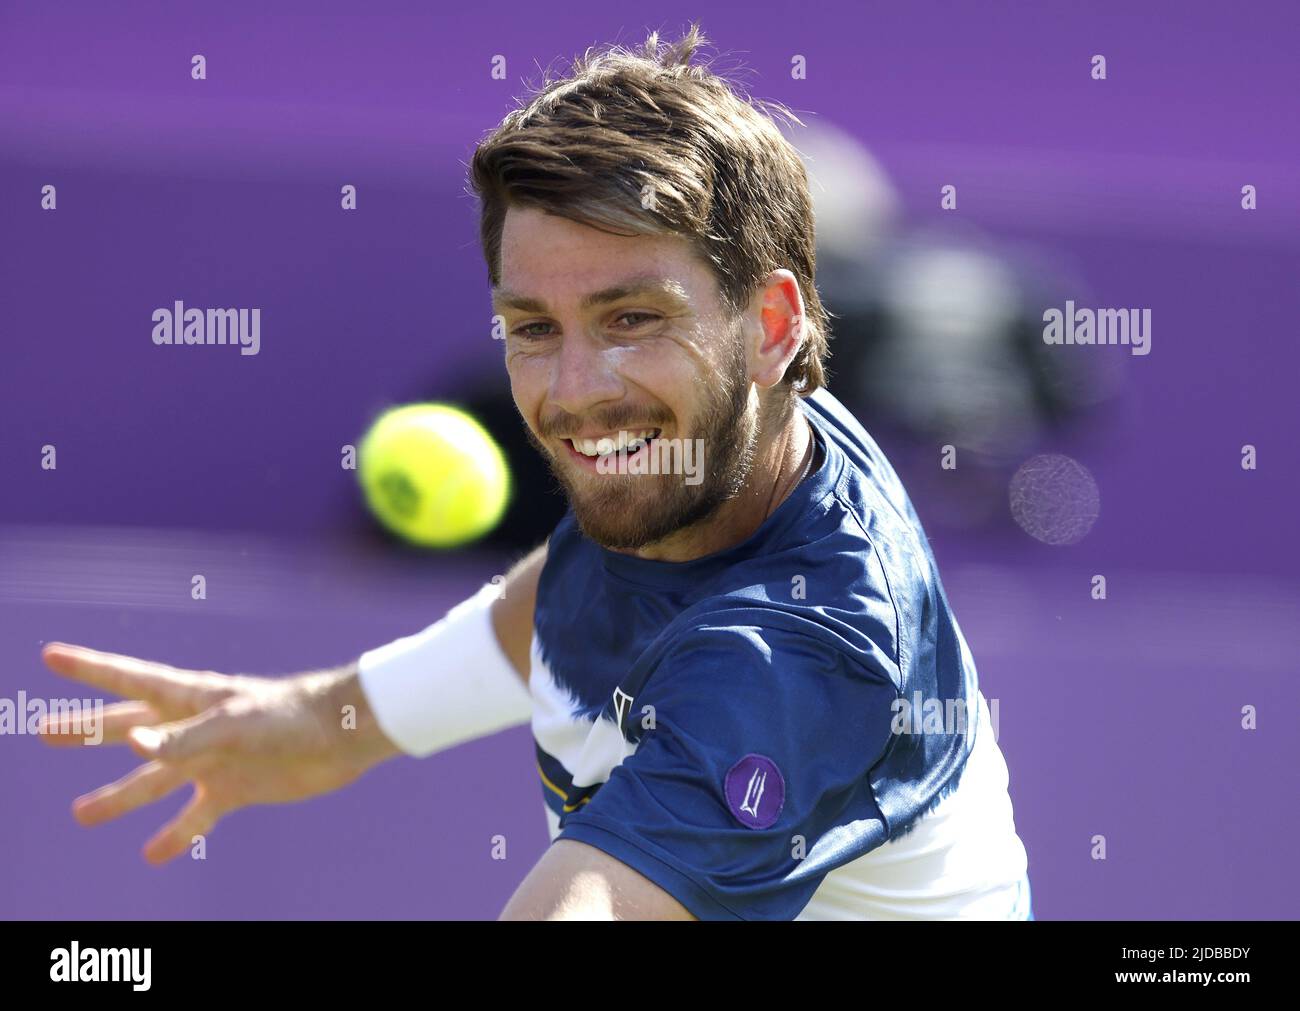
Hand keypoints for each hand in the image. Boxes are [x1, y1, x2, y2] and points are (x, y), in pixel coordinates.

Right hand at [37, 643, 397, 863]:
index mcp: (192, 697)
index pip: (128, 680)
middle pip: (129, 728)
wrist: (344, 734)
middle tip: (44, 731)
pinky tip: (152, 853)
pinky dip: (175, 834)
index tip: (51, 655)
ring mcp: (213, 759)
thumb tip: (134, 744)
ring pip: (154, 779)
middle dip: (87, 730)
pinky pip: (196, 816)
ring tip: (82, 815)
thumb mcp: (235, 723)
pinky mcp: (235, 788)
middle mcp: (195, 728)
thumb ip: (185, 738)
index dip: (89, 668)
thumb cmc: (292, 713)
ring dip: (119, 797)